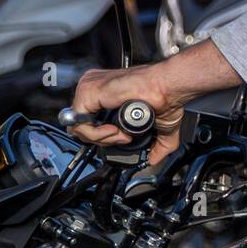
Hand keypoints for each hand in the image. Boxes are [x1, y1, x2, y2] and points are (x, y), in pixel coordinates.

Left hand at [68, 64, 184, 164]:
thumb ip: (155, 145)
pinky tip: (115, 131)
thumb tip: (153, 160)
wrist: (168, 87)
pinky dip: (97, 134)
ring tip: (121, 135)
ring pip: (78, 126)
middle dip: (101, 139)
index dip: (102, 136)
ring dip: (101, 138)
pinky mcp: (88, 92)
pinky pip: (79, 123)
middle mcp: (95, 88)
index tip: (123, 137)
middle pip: (79, 125)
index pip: (86, 120)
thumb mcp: (159, 126)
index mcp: (105, 92)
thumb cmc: (166, 97)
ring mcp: (90, 88)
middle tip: (123, 138)